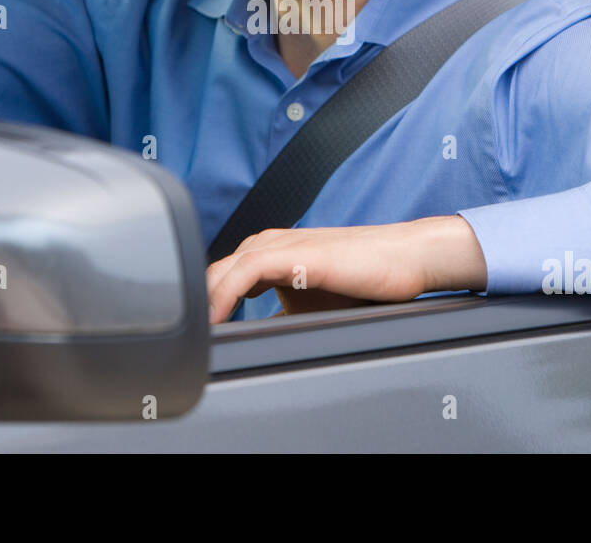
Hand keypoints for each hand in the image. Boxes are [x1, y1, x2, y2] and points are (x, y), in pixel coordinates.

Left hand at [205, 214, 486, 323]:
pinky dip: (224, 295)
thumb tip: (251, 347)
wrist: (403, 259)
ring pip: (223, 270)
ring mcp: (279, 245)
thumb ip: (276, 318)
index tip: (192, 337)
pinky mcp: (294, 252)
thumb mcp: (309, 307)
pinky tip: (216, 319)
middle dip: (196, 305)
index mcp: (267, 252)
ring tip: (194, 335)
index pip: (219, 277)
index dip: (202, 305)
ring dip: (203, 302)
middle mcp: (267, 244)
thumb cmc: (362, 281)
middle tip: (186, 340)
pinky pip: (245, 272)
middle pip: (213, 273)